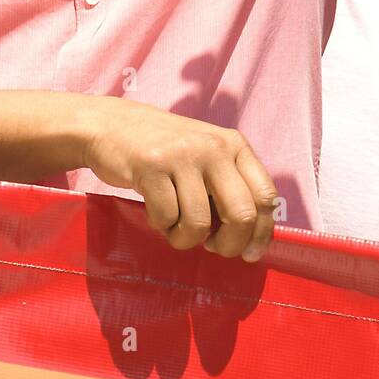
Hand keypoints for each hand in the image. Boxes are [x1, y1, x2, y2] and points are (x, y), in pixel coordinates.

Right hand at [84, 94, 277, 260]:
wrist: (111, 124)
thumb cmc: (165, 151)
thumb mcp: (207, 157)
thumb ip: (231, 186)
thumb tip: (253, 239)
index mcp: (235, 144)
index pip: (266, 196)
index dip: (261, 233)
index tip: (249, 254)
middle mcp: (214, 146)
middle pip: (241, 215)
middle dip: (228, 245)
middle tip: (210, 247)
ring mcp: (182, 154)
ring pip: (199, 223)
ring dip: (184, 238)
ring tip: (173, 226)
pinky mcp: (151, 165)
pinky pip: (166, 217)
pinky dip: (160, 225)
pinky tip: (155, 211)